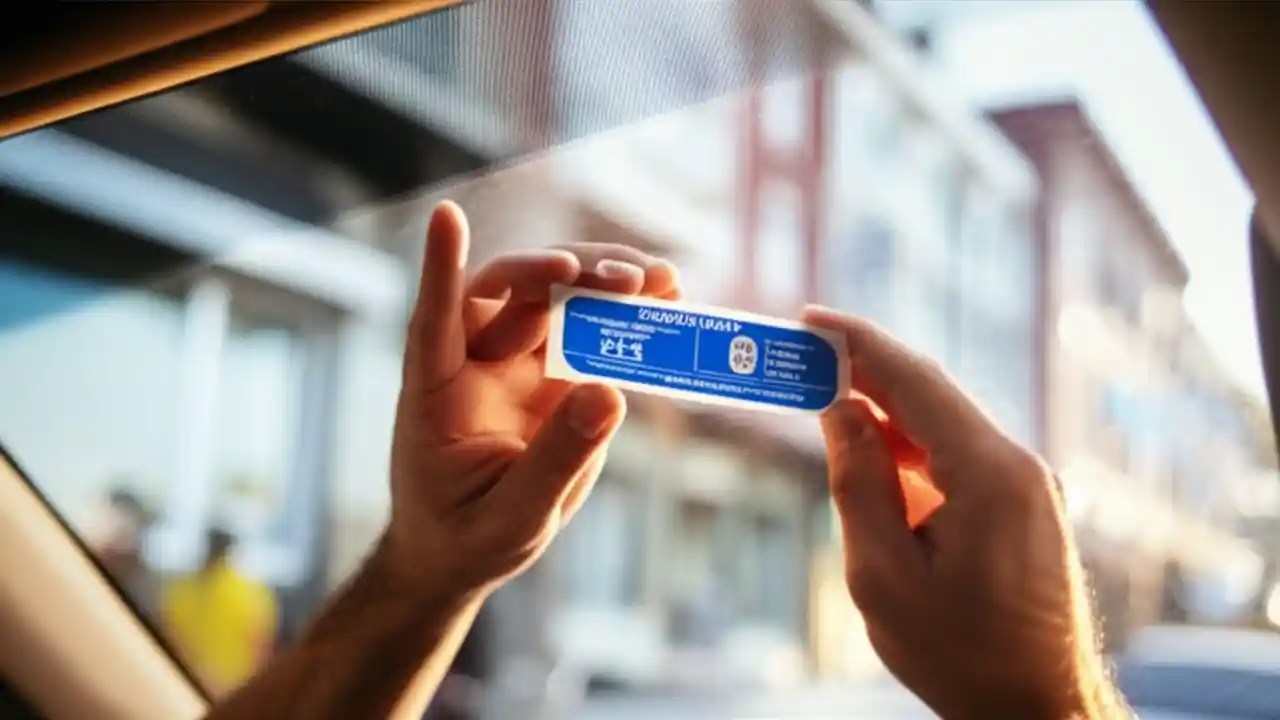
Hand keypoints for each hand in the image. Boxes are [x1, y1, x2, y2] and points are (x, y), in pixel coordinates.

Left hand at [383, 201, 680, 600]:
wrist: (464, 553)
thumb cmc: (467, 538)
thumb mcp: (513, 518)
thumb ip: (555, 460)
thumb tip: (609, 394)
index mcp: (436, 393)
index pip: (434, 321)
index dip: (440, 267)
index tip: (447, 214)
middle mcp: (471, 363)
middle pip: (510, 291)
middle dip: (568, 272)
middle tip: (631, 278)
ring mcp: (513, 364)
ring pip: (554, 298)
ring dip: (603, 280)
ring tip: (664, 280)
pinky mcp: (552, 375)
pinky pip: (587, 331)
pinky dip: (624, 314)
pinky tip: (666, 302)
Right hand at [804, 306, 1121, 719]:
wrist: (1037, 709)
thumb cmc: (959, 654)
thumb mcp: (882, 573)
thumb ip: (858, 482)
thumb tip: (840, 411)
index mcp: (991, 473)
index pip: (916, 381)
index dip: (858, 344)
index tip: (810, 319)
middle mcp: (1021, 465)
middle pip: (932, 395)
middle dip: (865, 371)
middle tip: (803, 355)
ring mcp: (1030, 485)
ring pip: (945, 425)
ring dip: (886, 412)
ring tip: (825, 403)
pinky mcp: (1026, 506)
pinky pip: (961, 457)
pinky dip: (913, 448)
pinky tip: (874, 454)